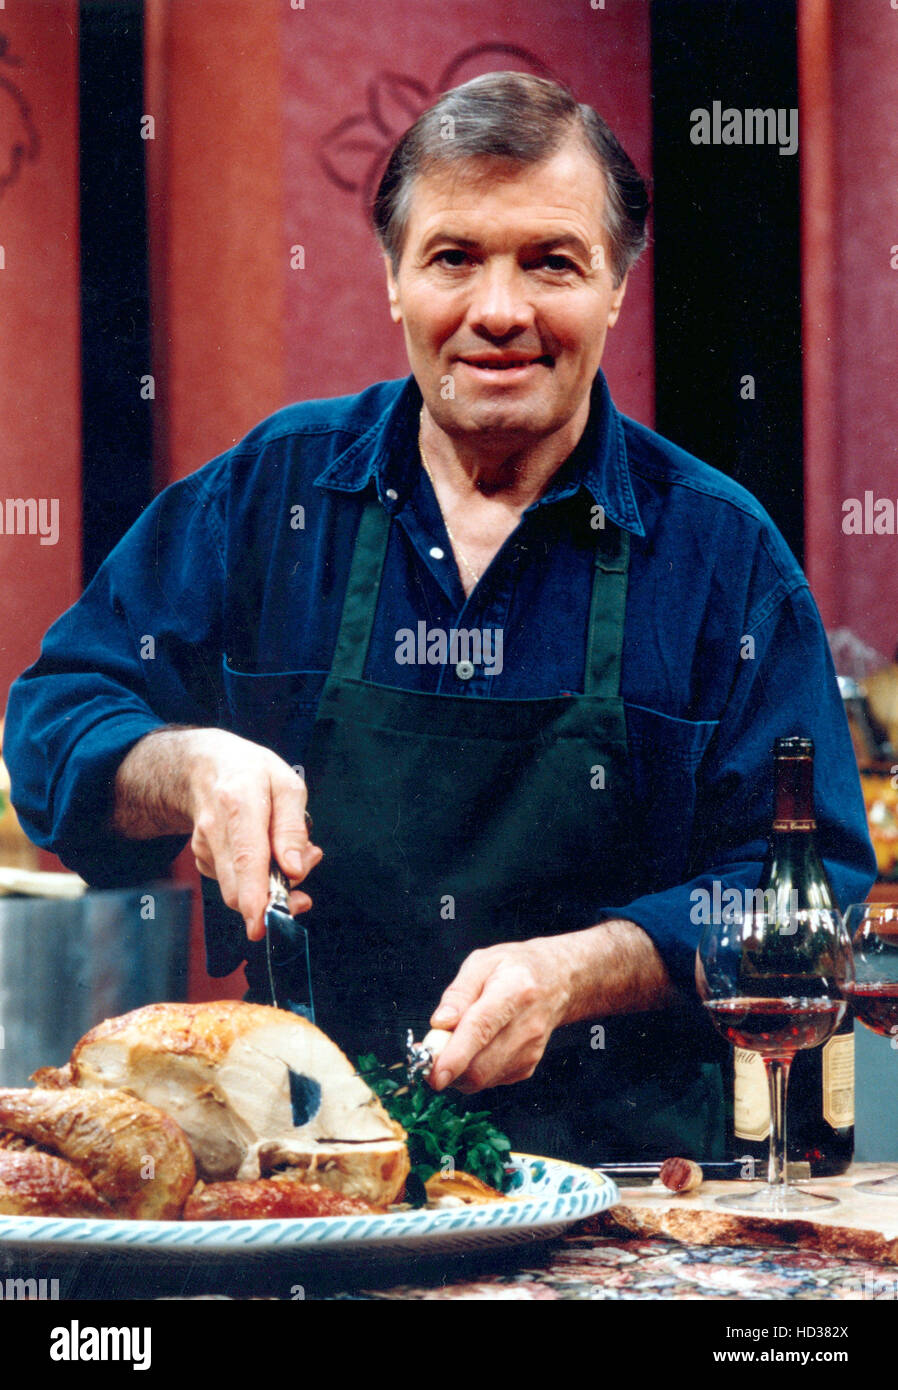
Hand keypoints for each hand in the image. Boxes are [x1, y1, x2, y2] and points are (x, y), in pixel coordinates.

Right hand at [184, 729, 322, 941]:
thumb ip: (293, 828)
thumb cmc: (251, 773)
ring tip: (288, 854)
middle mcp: (215, 828)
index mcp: (239, 802)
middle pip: (239, 887)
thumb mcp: (286, 785)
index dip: (255, 896)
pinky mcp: (203, 860)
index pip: (246, 857)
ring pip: (238, 890)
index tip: (262, 923)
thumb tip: (295, 869)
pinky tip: (265, 854)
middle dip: (275, 900)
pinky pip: (234, 883)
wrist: (205, 766)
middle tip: (304, 879)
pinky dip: (255, 879)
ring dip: (269, 886)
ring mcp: (204, 846)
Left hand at [426, 938, 573, 1093]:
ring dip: (457, 1071)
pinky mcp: (528, 1066)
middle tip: (428, 1052)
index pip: (481, 1029)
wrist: (558, 981)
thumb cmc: (514, 968)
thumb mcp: (481, 962)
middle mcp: (527, 1025)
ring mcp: (531, 1050)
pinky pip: (490, 1080)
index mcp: (514, 991)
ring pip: (483, 1079)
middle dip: (447, 1068)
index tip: (434, 1072)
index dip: (456, 1055)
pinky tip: (474, 1048)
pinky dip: (472, 1072)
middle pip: (481, 1065)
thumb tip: (439, 1024)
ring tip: (451, 1044)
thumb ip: (458, 993)